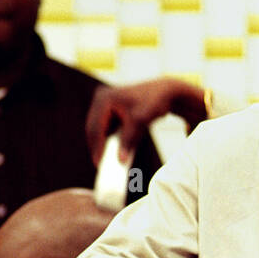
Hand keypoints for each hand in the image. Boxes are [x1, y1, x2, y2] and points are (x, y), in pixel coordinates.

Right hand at [85, 78, 208, 165]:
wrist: (164, 92)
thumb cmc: (153, 103)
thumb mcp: (139, 122)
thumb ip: (129, 141)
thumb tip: (121, 160)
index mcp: (104, 99)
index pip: (96, 127)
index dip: (97, 146)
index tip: (98, 163)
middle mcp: (101, 98)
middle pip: (93, 128)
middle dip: (96, 146)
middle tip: (99, 165)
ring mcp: (104, 102)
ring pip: (97, 128)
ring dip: (100, 143)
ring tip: (103, 161)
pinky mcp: (109, 108)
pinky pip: (105, 126)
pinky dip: (107, 138)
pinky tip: (110, 151)